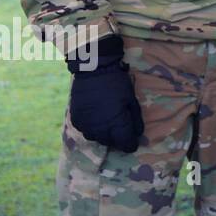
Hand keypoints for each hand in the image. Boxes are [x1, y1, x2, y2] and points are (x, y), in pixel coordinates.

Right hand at [66, 35, 143, 152]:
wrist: (94, 71)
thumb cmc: (117, 84)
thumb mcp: (132, 100)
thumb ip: (135, 119)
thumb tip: (138, 135)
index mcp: (116, 123)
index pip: (125, 143)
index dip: (131, 144)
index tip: (133, 143)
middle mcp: (100, 128)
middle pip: (110, 142)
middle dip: (118, 139)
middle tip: (122, 131)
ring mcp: (86, 125)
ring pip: (97, 139)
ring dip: (104, 135)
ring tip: (109, 125)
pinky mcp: (76, 120)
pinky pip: (85, 131)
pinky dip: (92, 129)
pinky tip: (97, 120)